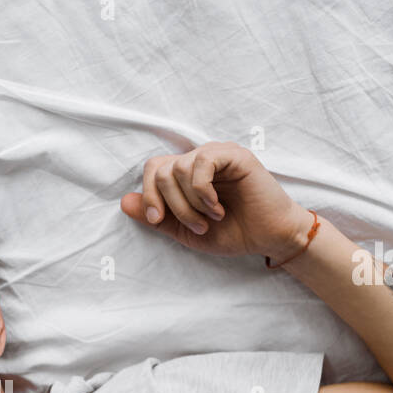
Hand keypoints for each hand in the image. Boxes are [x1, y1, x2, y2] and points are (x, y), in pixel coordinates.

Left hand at [120, 141, 312, 261]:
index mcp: (185, 175)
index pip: (152, 170)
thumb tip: (124, 201)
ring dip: (191, 203)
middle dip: (172, 206)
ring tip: (211, 217)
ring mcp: (216, 155)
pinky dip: (202, 190)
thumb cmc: (231, 232)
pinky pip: (202, 162)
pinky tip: (216, 206)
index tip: (157, 220)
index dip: (148, 195)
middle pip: (160, 170)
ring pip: (178, 169)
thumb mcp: (185, 231)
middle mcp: (198, 160)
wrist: (268, 238)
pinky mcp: (234, 155)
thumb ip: (157, 217)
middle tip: (197, 226)